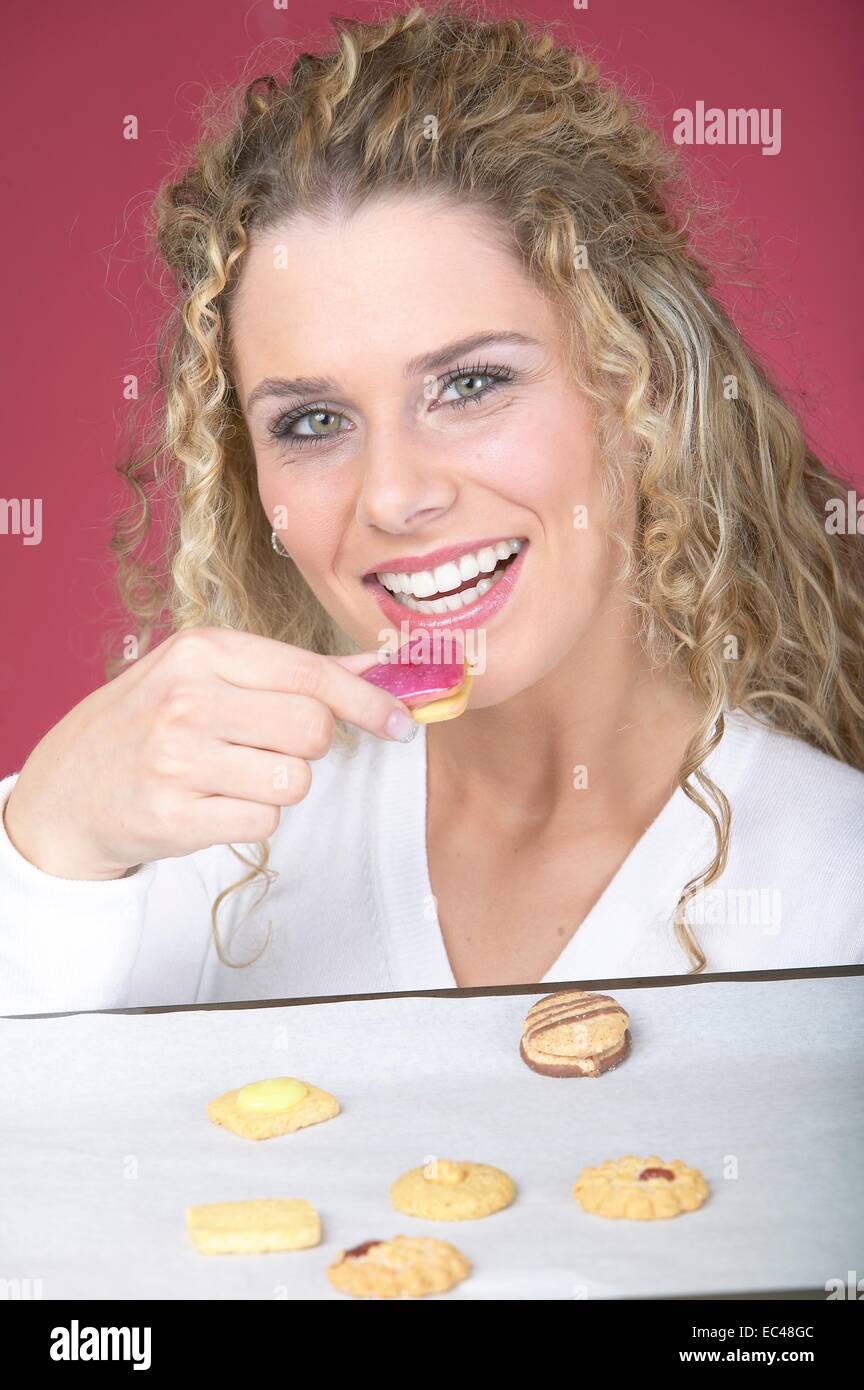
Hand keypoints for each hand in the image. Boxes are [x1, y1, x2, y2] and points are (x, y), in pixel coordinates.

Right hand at [4, 627, 412, 878]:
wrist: (69, 788)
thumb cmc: (152, 721)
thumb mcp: (209, 673)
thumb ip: (294, 671)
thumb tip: (381, 664)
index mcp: (203, 650)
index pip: (312, 675)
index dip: (368, 702)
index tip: (401, 723)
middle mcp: (189, 699)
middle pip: (314, 731)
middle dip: (307, 747)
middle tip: (266, 746)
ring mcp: (178, 759)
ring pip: (295, 782)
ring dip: (278, 785)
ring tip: (230, 774)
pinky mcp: (174, 817)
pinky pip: (264, 822)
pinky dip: (252, 817)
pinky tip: (211, 802)